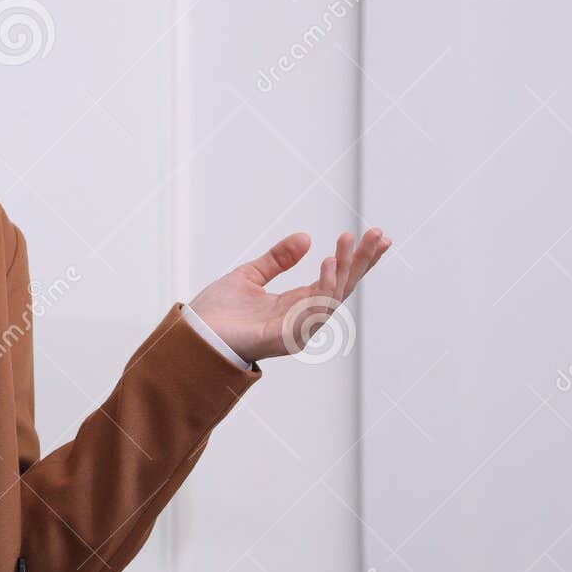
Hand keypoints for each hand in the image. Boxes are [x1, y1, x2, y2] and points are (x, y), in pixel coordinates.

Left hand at [188, 228, 390, 362]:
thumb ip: (277, 260)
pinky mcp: (286, 336)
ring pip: (332, 297)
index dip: (356, 258)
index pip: (336, 278)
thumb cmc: (217, 313)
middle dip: (362, 262)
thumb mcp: (250, 275)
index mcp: (296, 303)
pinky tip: (328, 262)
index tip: (376, 236)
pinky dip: (325, 287)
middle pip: (343, 287)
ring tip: (347, 242)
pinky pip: (313, 310)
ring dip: (344, 268)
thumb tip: (306, 237)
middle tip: (380, 235)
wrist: (192, 334)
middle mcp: (302, 317)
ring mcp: (297, 329)